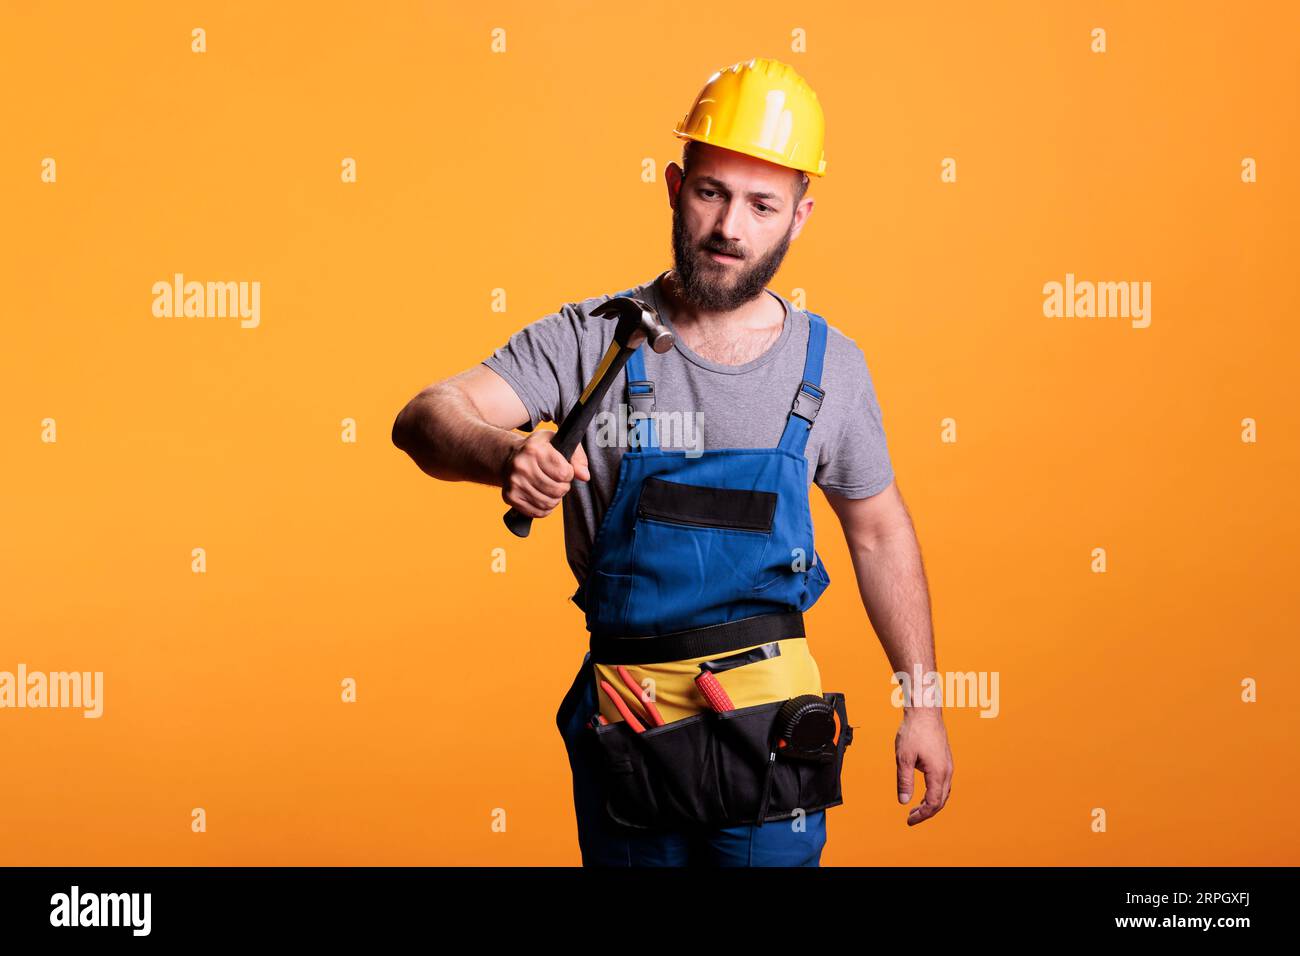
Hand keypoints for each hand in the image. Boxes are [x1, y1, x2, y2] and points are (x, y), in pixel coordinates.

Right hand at [500, 430, 589, 517]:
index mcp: (534, 449)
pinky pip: (537, 512)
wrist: (508, 457)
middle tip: (559, 482)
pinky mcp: (511, 497)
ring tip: (552, 490)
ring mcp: (514, 482)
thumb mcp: (558, 443)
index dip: (569, 474)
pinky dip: (545, 509)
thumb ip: (577, 457)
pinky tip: (543, 498)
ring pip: (548, 503)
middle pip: (557, 490)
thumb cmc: (538, 450)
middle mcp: (522, 466)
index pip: (564, 473)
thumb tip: (584, 476)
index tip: (564, 470)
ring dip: (555, 500)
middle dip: (563, 488)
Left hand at [895, 711, 952, 825]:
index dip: (921, 815)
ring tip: (916, 809)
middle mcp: (947, 771)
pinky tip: (923, 792)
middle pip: (940, 801)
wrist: (925, 710)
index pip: (932, 803)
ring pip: (943, 793)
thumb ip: (904, 781)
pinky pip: (943, 783)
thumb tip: (904, 801)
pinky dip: (934, 793)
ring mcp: (948, 765)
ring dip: (931, 803)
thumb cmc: (913, 731)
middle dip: (926, 812)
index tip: (909, 820)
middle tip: (911, 818)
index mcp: (938, 773)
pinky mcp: (945, 760)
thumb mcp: (903, 758)